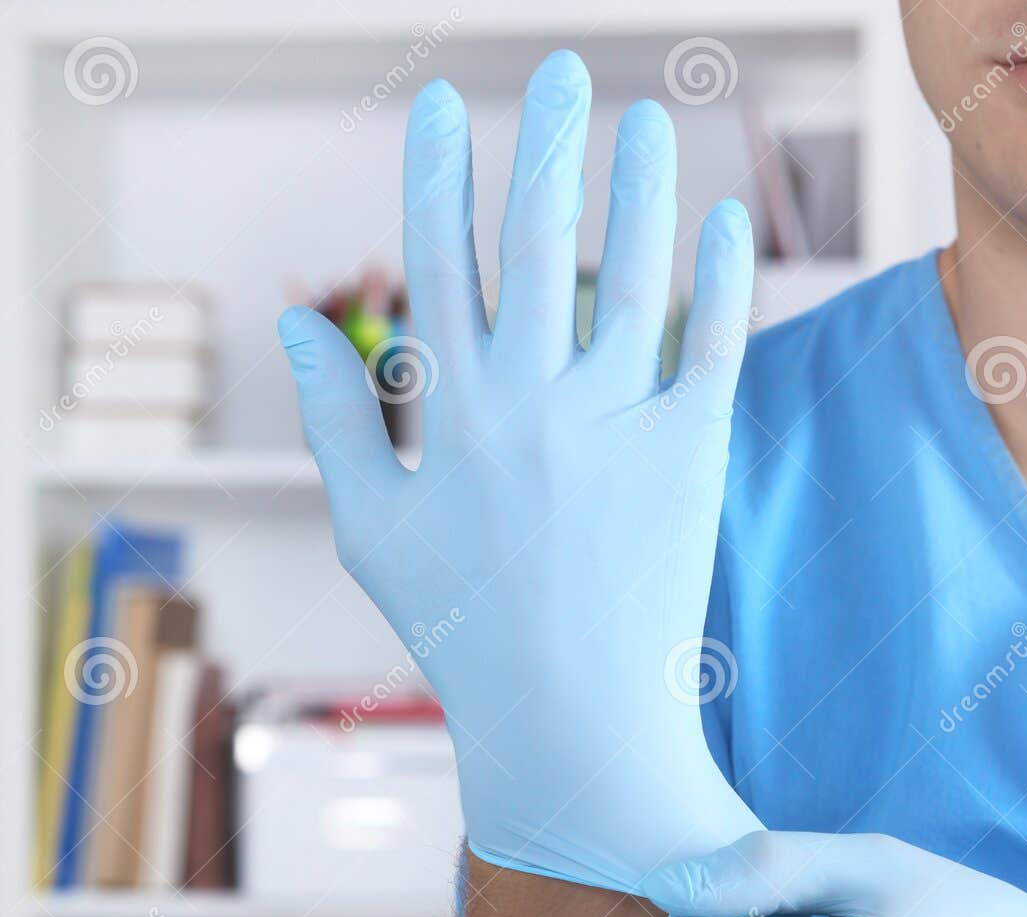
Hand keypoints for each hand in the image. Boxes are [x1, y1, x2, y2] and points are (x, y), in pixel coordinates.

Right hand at [279, 51, 756, 894]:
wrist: (577, 723)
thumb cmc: (464, 632)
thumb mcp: (375, 531)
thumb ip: (336, 420)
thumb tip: (294, 322)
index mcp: (452, 412)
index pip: (437, 258)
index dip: (436, 171)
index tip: (439, 102)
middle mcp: (534, 399)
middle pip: (540, 238)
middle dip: (547, 141)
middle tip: (563, 72)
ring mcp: (619, 421)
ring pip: (633, 269)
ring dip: (641, 182)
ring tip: (647, 119)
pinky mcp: (692, 452)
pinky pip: (713, 340)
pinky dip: (717, 273)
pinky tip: (720, 218)